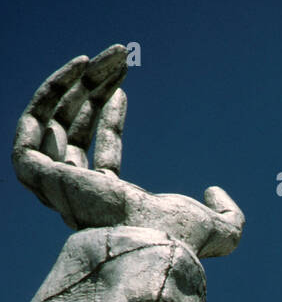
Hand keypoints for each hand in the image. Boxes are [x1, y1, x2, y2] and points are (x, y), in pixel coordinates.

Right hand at [13, 45, 243, 256]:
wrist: (151, 244)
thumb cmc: (181, 241)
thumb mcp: (219, 230)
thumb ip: (230, 216)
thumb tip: (214, 189)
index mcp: (109, 204)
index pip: (99, 153)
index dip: (108, 117)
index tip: (124, 85)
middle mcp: (77, 194)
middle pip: (73, 131)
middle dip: (93, 91)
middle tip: (117, 59)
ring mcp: (55, 185)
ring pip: (52, 123)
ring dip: (74, 84)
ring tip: (99, 57)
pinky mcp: (38, 174)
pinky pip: (32, 126)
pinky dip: (49, 93)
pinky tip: (79, 69)